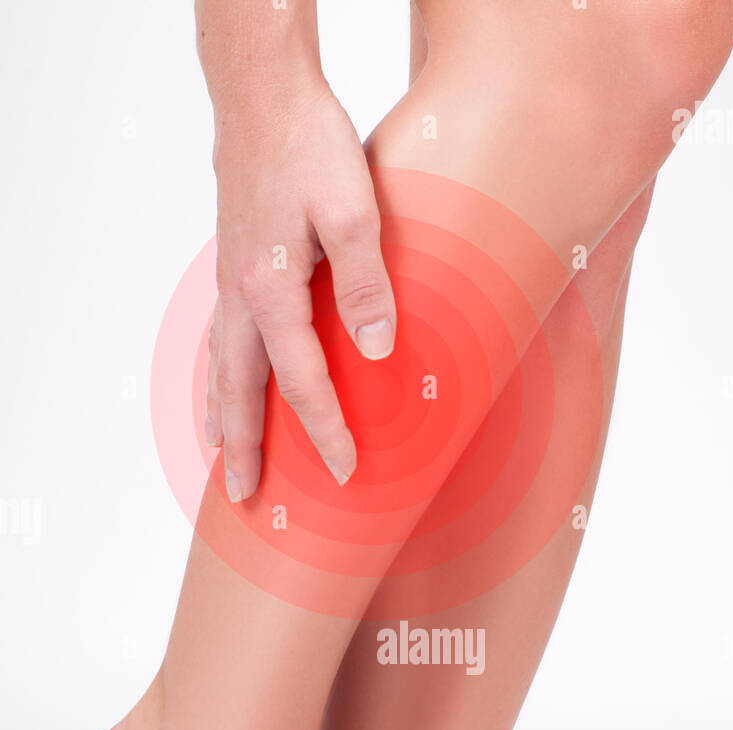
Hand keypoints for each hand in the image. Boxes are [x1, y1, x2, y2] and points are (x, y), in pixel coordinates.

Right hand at [206, 82, 395, 499]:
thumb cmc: (309, 145)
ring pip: (220, 368)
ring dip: (223, 418)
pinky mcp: (233, 265)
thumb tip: (379, 350)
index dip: (324, 431)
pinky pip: (220, 339)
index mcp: (271, 292)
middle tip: (245, 498)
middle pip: (240, 392)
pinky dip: (218, 375)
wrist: (262, 93)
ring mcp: (230, 282)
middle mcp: (241, 296)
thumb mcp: (356, 211)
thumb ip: (365, 284)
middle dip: (245, 449)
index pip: (301, 382)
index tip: (346, 472)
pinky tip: (224, 383)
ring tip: (222, 457)